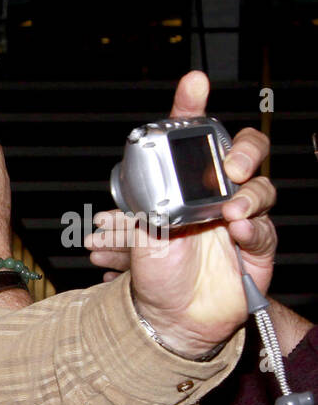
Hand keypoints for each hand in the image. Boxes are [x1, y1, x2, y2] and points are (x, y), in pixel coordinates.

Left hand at [87, 70, 276, 298]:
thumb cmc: (154, 278)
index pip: (192, 140)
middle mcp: (215, 197)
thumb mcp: (139, 236)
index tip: (193, 84)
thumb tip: (150, 177)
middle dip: (242, 150)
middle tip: (229, 164)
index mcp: (184, 186)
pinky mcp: (257, 246)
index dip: (192, 108)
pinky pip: (264, 228)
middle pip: (245, 154)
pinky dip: (254, 226)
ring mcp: (239, 219)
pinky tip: (238, 230)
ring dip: (247, 196)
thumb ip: (148, 204)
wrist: (168, 321)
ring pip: (260, 189)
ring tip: (228, 212)